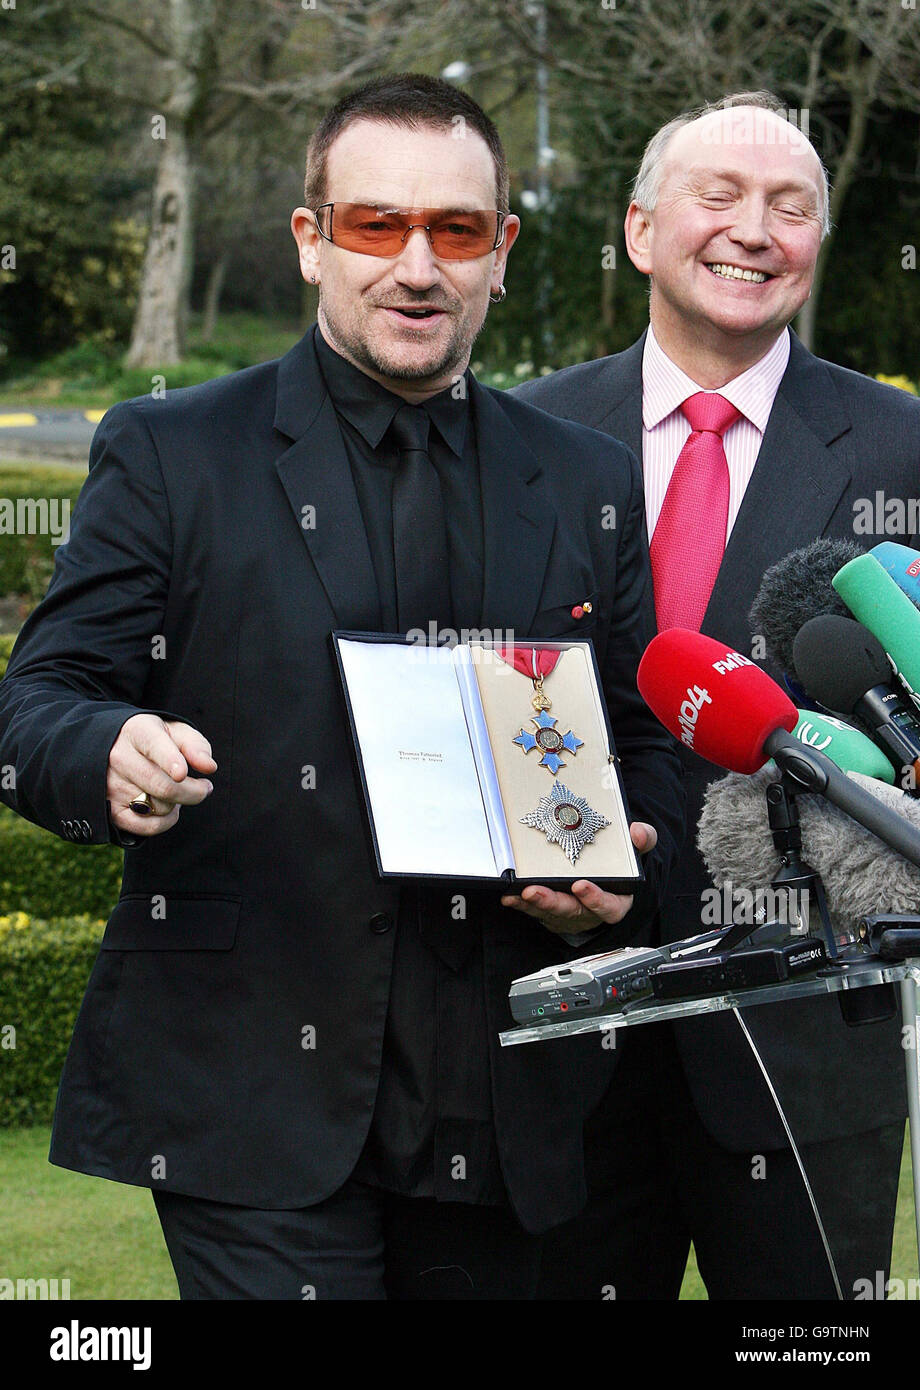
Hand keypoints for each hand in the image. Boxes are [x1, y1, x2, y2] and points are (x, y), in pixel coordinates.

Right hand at [107, 714, 216, 837]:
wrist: (115, 749)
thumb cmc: (155, 740)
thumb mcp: (176, 732)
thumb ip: (196, 746)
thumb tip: (209, 767)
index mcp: (137, 732)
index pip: (154, 746)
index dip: (170, 761)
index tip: (182, 773)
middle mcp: (119, 758)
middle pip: (163, 786)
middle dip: (194, 792)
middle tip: (204, 787)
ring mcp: (112, 785)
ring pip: (159, 807)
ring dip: (177, 803)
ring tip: (174, 789)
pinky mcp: (111, 810)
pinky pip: (148, 827)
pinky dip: (166, 821)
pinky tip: (168, 808)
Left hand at [500, 821, 657, 935]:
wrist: (607, 879)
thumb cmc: (620, 867)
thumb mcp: (635, 853)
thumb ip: (643, 841)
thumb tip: (639, 833)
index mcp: (615, 900)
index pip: (609, 907)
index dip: (596, 900)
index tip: (581, 886)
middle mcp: (589, 911)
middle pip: (571, 911)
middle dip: (552, 902)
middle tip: (535, 890)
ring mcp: (568, 912)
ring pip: (549, 912)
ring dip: (531, 903)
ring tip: (517, 892)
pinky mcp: (549, 911)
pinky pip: (534, 910)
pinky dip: (520, 903)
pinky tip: (509, 895)